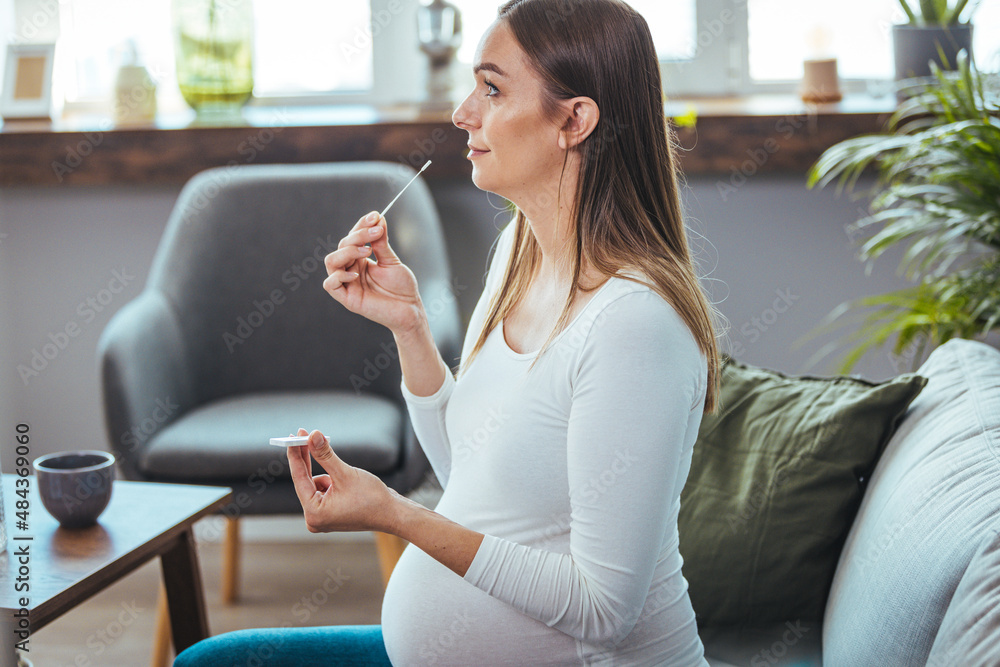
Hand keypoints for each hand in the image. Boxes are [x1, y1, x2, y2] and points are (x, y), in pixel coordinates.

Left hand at [286, 427, 399, 533]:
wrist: (393, 513)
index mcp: (314, 513)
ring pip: (316, 484)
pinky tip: (348, 483)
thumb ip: (325, 454)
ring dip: (327, 472)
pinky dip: (331, 479)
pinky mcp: (331, 512)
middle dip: (307, 459)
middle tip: (302, 436)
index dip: (296, 455)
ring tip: (347, 476)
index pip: (299, 478)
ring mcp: (323, 516)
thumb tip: (312, 435)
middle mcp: (315, 518)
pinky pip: (324, 489)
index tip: (293, 437)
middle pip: (305, 481)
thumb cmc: (372, 499)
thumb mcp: (345, 473)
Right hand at [322, 211, 423, 334]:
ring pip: (331, 261)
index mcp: (359, 260)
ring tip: (367, 251)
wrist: (410, 309)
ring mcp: (347, 284)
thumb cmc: (402, 287)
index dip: (361, 225)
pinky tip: (356, 273)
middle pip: (342, 246)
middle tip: (377, 233)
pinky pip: (330, 285)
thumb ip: (381, 242)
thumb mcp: (391, 261)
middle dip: (358, 236)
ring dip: (347, 251)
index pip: (352, 238)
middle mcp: (350, 269)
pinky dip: (339, 275)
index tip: (375, 216)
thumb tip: (378, 219)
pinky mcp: (347, 299)